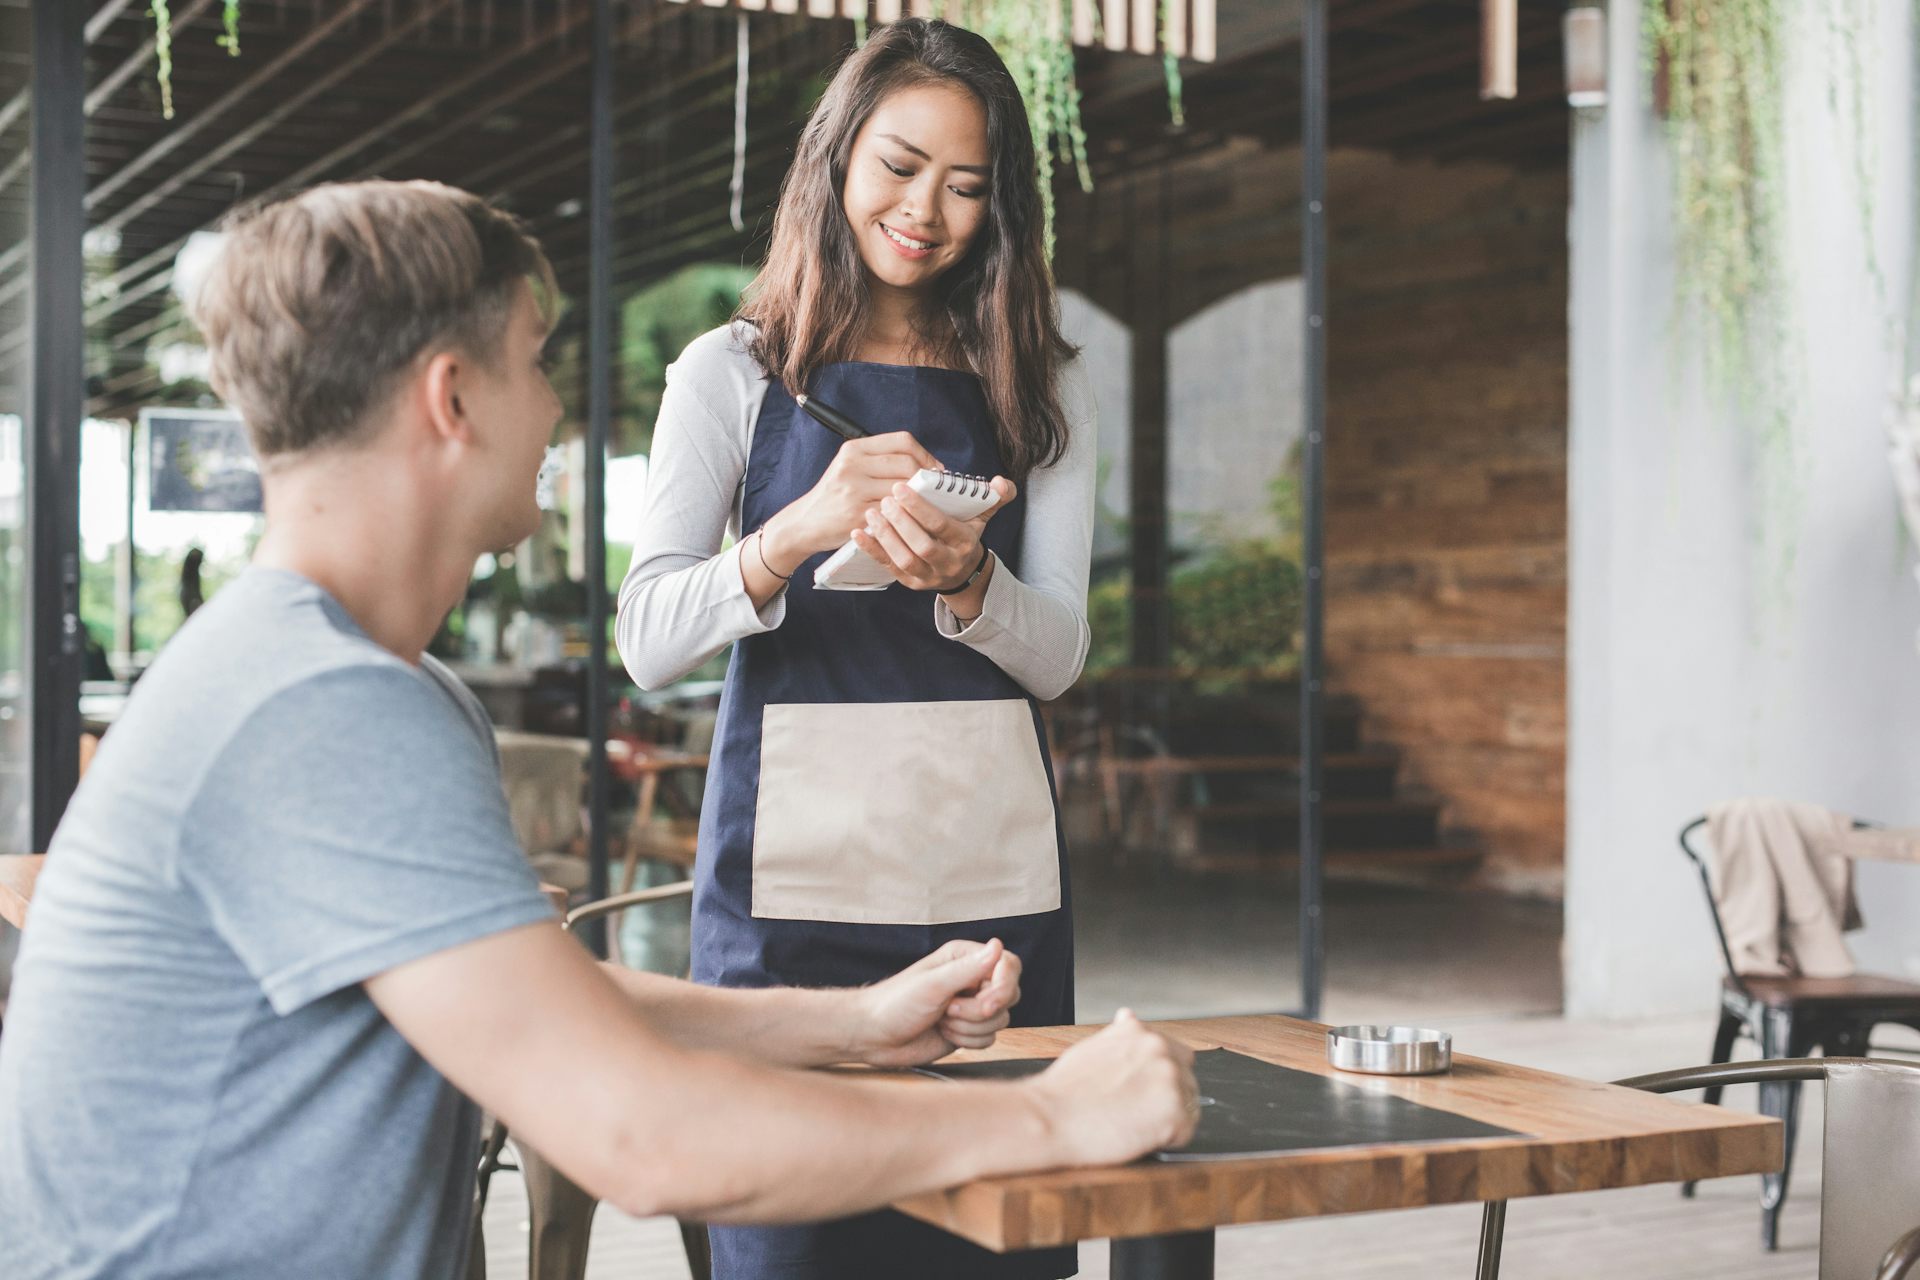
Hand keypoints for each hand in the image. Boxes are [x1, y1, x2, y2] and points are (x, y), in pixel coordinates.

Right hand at [764, 433, 944, 569]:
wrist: (805, 523)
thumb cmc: (835, 495)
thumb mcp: (850, 467)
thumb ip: (880, 460)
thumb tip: (926, 464)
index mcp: (853, 449)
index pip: (902, 441)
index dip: (925, 454)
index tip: (936, 469)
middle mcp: (852, 465)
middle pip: (906, 463)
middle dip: (927, 477)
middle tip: (936, 490)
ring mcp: (853, 490)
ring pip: (903, 489)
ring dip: (920, 498)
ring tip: (927, 504)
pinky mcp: (856, 514)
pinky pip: (893, 512)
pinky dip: (906, 516)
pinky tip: (912, 520)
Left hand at [850, 938, 1023, 1068]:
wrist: (874, 1035)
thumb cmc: (895, 1003)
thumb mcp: (933, 985)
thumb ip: (968, 969)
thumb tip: (997, 946)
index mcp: (964, 958)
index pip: (1008, 965)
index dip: (1004, 987)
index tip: (986, 1004)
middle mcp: (972, 979)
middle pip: (1009, 995)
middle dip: (981, 1010)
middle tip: (949, 1011)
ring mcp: (971, 1006)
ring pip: (1000, 1020)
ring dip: (969, 1027)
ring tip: (941, 1020)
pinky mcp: (968, 1030)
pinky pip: (990, 1039)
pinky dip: (968, 1040)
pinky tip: (943, 1033)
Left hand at [851, 475, 1016, 591]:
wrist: (961, 572)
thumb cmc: (965, 535)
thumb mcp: (982, 517)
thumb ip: (993, 497)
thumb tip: (1000, 483)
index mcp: (964, 543)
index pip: (942, 526)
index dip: (920, 509)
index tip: (902, 488)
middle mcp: (947, 562)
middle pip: (922, 546)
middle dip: (902, 523)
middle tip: (886, 500)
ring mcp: (926, 575)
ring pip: (904, 559)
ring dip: (886, 536)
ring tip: (872, 513)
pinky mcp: (909, 581)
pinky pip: (888, 567)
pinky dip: (872, 550)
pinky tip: (858, 533)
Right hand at [1024, 1010, 1197, 1166]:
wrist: (1051, 1117)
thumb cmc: (1064, 1090)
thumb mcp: (1093, 1046)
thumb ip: (1121, 1035)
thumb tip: (1128, 1016)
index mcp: (1141, 1033)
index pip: (1176, 1054)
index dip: (1160, 1078)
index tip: (1143, 1092)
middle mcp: (1160, 1049)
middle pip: (1187, 1079)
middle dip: (1169, 1096)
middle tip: (1136, 1112)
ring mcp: (1170, 1079)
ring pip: (1189, 1106)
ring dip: (1168, 1118)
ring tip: (1132, 1123)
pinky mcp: (1175, 1112)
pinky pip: (1185, 1132)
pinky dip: (1168, 1139)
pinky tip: (1138, 1136)